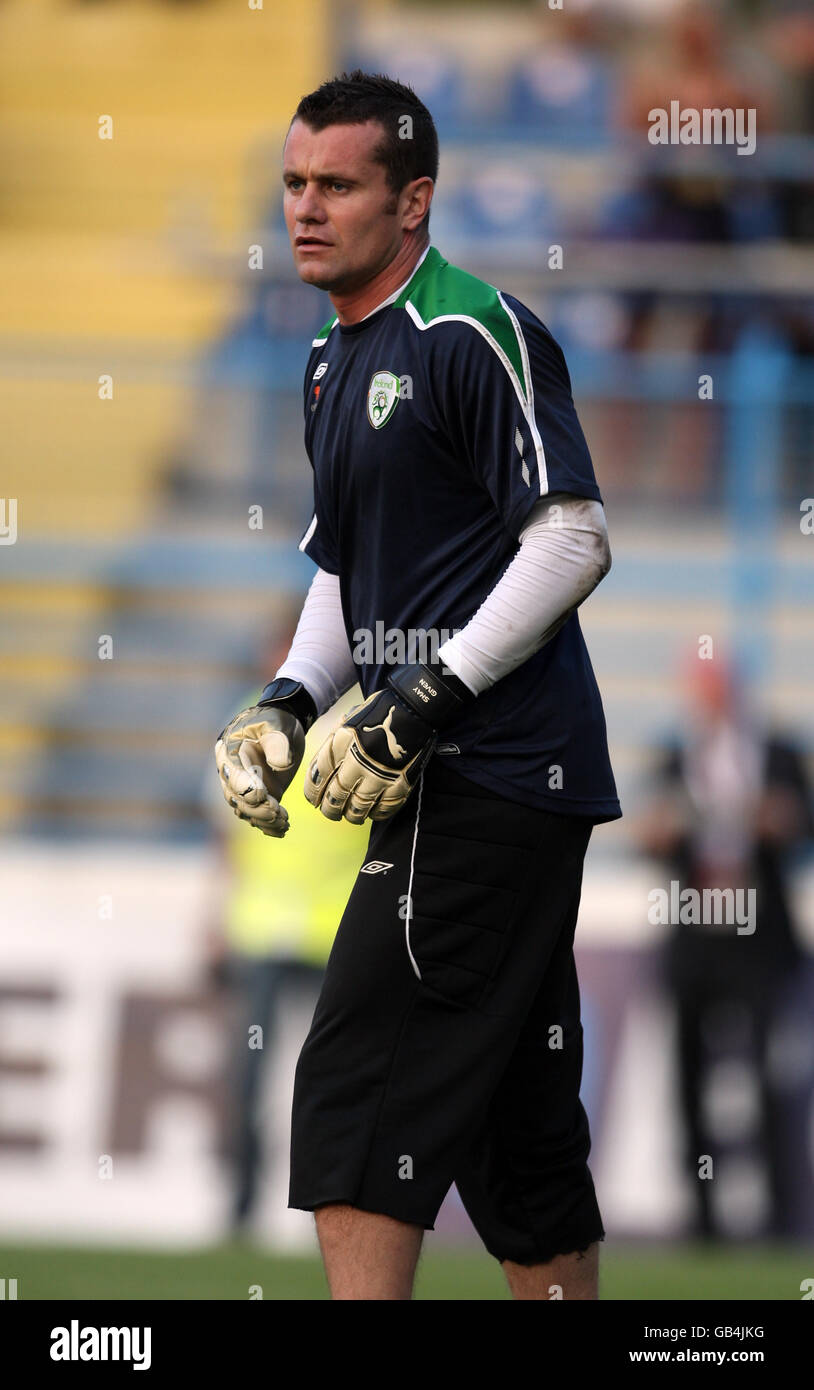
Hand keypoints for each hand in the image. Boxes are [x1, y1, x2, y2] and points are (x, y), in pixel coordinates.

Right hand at [214, 679, 315, 836]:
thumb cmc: (276, 722)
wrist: (282, 727)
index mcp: (229, 752)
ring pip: (246, 810)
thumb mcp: (277, 725)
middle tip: (277, 811)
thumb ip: (277, 742)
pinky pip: (257, 816)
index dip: (245, 786)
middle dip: (256, 807)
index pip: (232, 774)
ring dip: (264, 819)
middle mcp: (232, 773)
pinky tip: (283, 830)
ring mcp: (244, 788)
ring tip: (284, 821)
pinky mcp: (258, 798)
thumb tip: (280, 765)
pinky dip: (268, 826)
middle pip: (237, 797)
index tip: (262, 793)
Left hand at [304, 661, 469, 824]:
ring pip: (358, 807)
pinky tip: (372, 812)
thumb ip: (334, 745)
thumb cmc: (379, 713)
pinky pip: (385, 808)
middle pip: (336, 795)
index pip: (318, 775)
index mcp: (341, 742)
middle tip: (330, 812)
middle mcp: (358, 760)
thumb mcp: (348, 721)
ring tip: (350, 815)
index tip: (313, 799)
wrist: (414, 708)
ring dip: (352, 815)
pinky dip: (377, 813)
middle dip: (330, 808)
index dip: (313, 792)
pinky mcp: (401, 782)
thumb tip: (321, 771)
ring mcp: (380, 773)